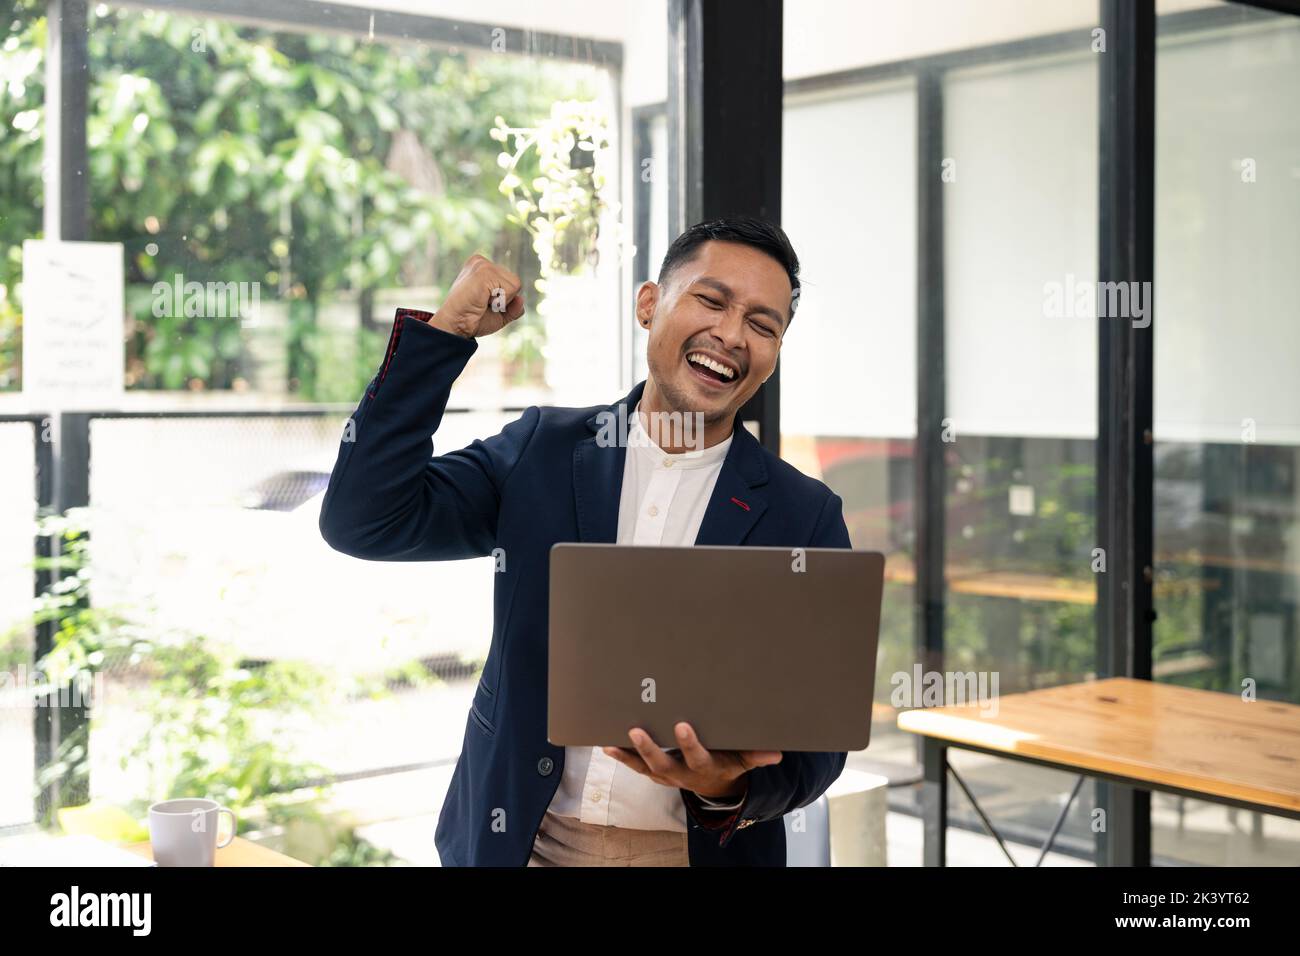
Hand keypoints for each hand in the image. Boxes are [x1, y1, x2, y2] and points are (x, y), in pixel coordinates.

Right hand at [429, 253, 525, 338]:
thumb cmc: (472, 320)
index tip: (482, 304)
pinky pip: (511, 289)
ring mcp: (482, 265)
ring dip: (502, 301)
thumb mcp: (499, 315)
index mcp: (482, 267)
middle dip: (504, 300)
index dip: (503, 300)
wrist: (455, 327)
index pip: (511, 282)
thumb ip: (513, 308)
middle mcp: (481, 262)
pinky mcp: (484, 272)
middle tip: (482, 305)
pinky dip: (500, 301)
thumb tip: (521, 299)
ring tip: (481, 302)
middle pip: (515, 282)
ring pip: (515, 285)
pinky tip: (482, 301)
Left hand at [601, 722, 781, 800]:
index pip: (697, 755)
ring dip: (628, 755)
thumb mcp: (742, 761)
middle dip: (649, 748)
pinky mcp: (654, 772)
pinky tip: (607, 745)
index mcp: (704, 766)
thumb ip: (755, 756)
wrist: (713, 785)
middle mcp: (682, 773)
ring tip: (612, 742)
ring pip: (644, 767)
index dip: (689, 743)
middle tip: (635, 731)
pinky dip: (622, 757)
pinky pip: (635, 766)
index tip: (682, 725)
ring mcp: (665, 775)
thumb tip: (776, 754)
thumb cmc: (727, 763)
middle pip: (663, 763)